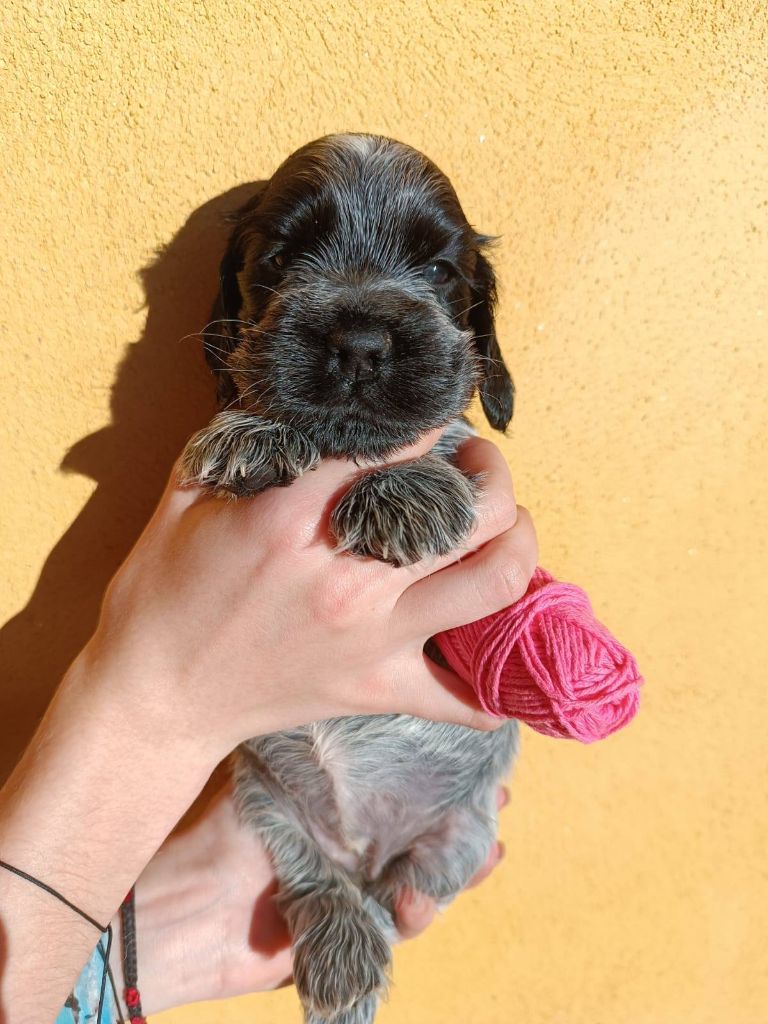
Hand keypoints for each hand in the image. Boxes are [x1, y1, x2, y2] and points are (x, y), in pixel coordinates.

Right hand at [86, 432, 537, 764]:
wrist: (153, 700)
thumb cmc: (161, 596)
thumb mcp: (184, 495)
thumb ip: (244, 439)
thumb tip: (298, 399)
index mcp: (291, 521)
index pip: (397, 447)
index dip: (429, 418)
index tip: (434, 410)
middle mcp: (347, 579)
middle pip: (472, 512)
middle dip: (493, 473)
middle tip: (478, 464)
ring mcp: (372, 640)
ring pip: (493, 584)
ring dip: (520, 544)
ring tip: (507, 526)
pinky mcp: (378, 689)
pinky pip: (466, 697)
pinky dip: (496, 679)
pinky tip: (499, 651)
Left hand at [109, 773, 510, 1013]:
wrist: (189, 908)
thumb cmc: (225, 826)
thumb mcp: (277, 770)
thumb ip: (321, 740)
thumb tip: (372, 685)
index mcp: (336, 795)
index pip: (402, 772)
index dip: (440, 759)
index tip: (474, 741)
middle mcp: (352, 834)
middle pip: (424, 818)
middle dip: (463, 809)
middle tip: (498, 795)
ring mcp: (357, 879)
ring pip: (425, 866)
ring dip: (459, 858)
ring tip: (486, 844)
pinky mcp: (356, 924)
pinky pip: (405, 915)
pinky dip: (430, 902)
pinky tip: (442, 885)